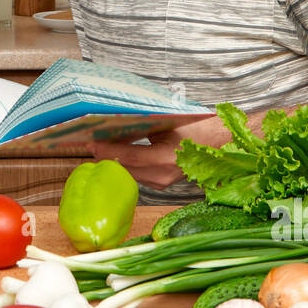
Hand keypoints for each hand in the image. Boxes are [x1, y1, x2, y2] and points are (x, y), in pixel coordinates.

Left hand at [88, 115, 231, 189]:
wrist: (218, 144)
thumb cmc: (196, 129)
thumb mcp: (166, 123)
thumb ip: (141, 126)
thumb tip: (114, 123)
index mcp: (166, 157)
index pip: (128, 157)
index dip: (107, 150)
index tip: (90, 142)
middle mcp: (162, 174)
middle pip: (124, 168)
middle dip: (105, 156)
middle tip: (88, 142)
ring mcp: (162, 182)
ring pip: (129, 173)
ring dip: (114, 161)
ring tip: (98, 147)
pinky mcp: (161, 184)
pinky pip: (137, 175)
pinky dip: (126, 166)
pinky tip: (117, 155)